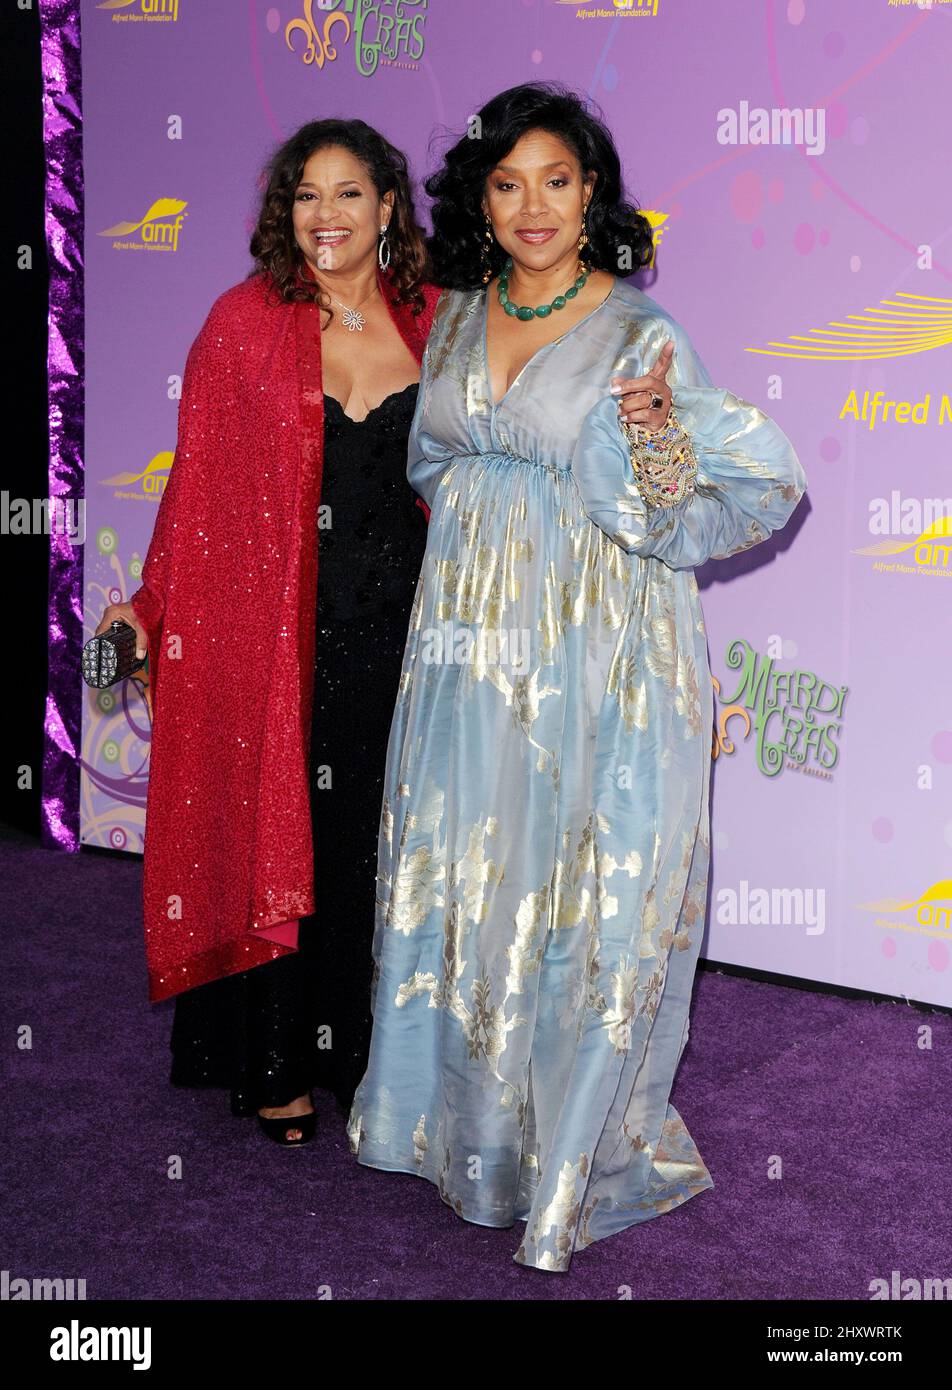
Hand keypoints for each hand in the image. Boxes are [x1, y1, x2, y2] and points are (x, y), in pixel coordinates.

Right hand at [95, 601, 151, 718]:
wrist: (155, 599)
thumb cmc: (147, 609)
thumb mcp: (143, 627)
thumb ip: (142, 642)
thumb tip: (139, 657)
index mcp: (111, 614)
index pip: (100, 632)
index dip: (99, 643)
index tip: (99, 654)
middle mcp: (110, 614)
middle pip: (103, 632)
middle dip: (105, 644)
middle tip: (106, 656)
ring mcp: (115, 615)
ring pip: (109, 631)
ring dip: (111, 640)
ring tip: (111, 653)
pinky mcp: (120, 617)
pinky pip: (115, 628)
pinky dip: (116, 636)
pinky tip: (119, 645)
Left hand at [610, 338, 674, 431]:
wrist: (650, 429)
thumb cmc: (641, 407)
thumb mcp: (631, 394)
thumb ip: (624, 386)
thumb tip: (614, 381)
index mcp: (657, 381)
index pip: (662, 366)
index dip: (666, 355)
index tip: (671, 342)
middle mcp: (663, 390)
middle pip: (647, 382)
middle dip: (629, 386)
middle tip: (613, 391)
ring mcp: (663, 403)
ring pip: (642, 400)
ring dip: (627, 406)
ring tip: (622, 411)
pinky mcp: (660, 417)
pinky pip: (642, 414)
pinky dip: (630, 416)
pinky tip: (626, 419)